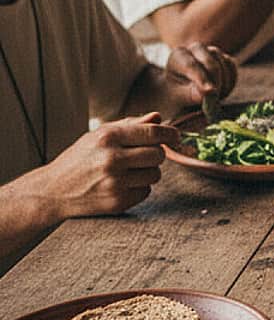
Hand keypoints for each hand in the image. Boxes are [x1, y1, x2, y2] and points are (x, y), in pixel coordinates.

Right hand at [36, 113, 177, 219]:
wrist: (53, 192)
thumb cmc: (80, 159)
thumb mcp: (98, 135)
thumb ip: (130, 125)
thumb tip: (158, 117)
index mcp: (107, 138)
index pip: (152, 132)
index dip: (169, 133)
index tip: (175, 135)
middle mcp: (111, 159)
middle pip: (158, 154)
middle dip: (155, 154)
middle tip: (142, 156)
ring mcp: (114, 182)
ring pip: (155, 174)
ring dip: (148, 172)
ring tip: (128, 171)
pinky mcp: (117, 202)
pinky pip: (146, 191)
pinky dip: (139, 188)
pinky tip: (122, 185)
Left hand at [164, 42, 236, 106]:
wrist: (183, 92)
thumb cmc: (177, 94)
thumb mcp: (180, 98)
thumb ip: (191, 94)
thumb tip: (208, 91)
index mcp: (177, 56)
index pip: (190, 65)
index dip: (201, 77)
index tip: (209, 90)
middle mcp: (194, 49)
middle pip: (210, 60)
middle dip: (215, 79)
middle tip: (215, 97)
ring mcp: (211, 51)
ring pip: (223, 62)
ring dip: (223, 82)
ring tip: (216, 98)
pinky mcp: (224, 58)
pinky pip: (232, 67)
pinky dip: (230, 81)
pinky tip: (223, 92)